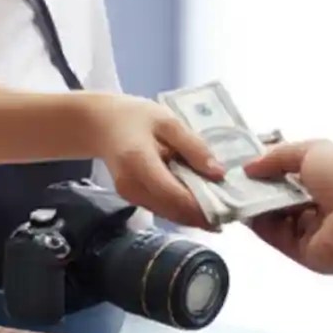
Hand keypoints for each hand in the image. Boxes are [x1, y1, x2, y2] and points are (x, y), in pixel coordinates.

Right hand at [86, 94, 225, 229]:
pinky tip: (200, 202)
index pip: (175, 195)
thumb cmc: (135, 117)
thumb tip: (219, 173)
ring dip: (194, 215)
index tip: (229, 209)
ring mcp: (130, 195)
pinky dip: (182, 208)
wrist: (100, 123)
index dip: (202, 207)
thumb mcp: (167, 121)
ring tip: (221, 209)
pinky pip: (161, 208)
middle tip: (232, 213)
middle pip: (173, 211)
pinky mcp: (132, 198)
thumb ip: (193, 146)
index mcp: (140, 163)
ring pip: (168, 214)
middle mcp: (132, 186)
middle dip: (203, 216)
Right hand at [242, 139, 332, 274]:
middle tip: (227, 178)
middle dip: (255, 185)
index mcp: (321, 176)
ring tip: (229, 193)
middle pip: (277, 194)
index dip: (264, 165)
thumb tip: (249, 166)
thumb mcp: (313, 151)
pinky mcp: (300, 249)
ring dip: (253, 204)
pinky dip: (258, 224)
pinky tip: (242, 211)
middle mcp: (313, 202)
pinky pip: (274, 235)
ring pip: (272, 215)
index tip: (239, 161)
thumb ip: (278, 155)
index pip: (287, 171)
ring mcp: (306, 227)